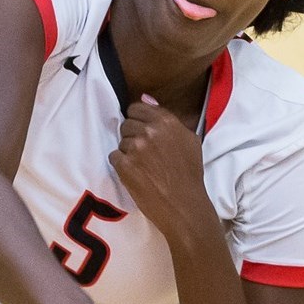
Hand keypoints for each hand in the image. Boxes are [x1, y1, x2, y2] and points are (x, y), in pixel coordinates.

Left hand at [109, 94, 211, 237]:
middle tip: (145, 153)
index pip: (137, 107)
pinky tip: (136, 174)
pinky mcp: (124, 165)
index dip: (138, 120)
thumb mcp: (189, 140)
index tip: (143, 132)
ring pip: (121, 141)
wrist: (184, 205)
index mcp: (166, 121)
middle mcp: (150, 131)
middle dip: (133, 136)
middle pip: (127, 124)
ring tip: (143, 166)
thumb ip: (167, 118)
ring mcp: (136, 148)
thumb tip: (145, 98)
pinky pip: (114, 156)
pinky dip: (122, 165)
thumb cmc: (189, 174)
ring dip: (128, 152)